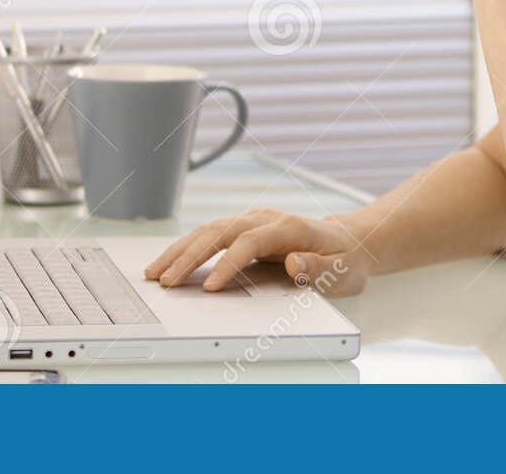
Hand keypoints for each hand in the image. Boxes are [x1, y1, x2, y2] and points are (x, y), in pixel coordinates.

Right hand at [143, 208, 372, 295]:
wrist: (350, 241)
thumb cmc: (345, 260)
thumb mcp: (343, 272)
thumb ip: (318, 269)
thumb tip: (294, 263)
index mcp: (289, 228)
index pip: (250, 242)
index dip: (228, 264)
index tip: (209, 287)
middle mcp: (267, 219)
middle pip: (221, 232)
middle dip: (190, 256)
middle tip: (166, 281)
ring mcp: (253, 222)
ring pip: (209, 231)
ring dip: (180, 250)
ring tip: (154, 272)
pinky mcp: (244, 230)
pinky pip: (210, 236)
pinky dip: (186, 249)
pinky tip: (169, 263)